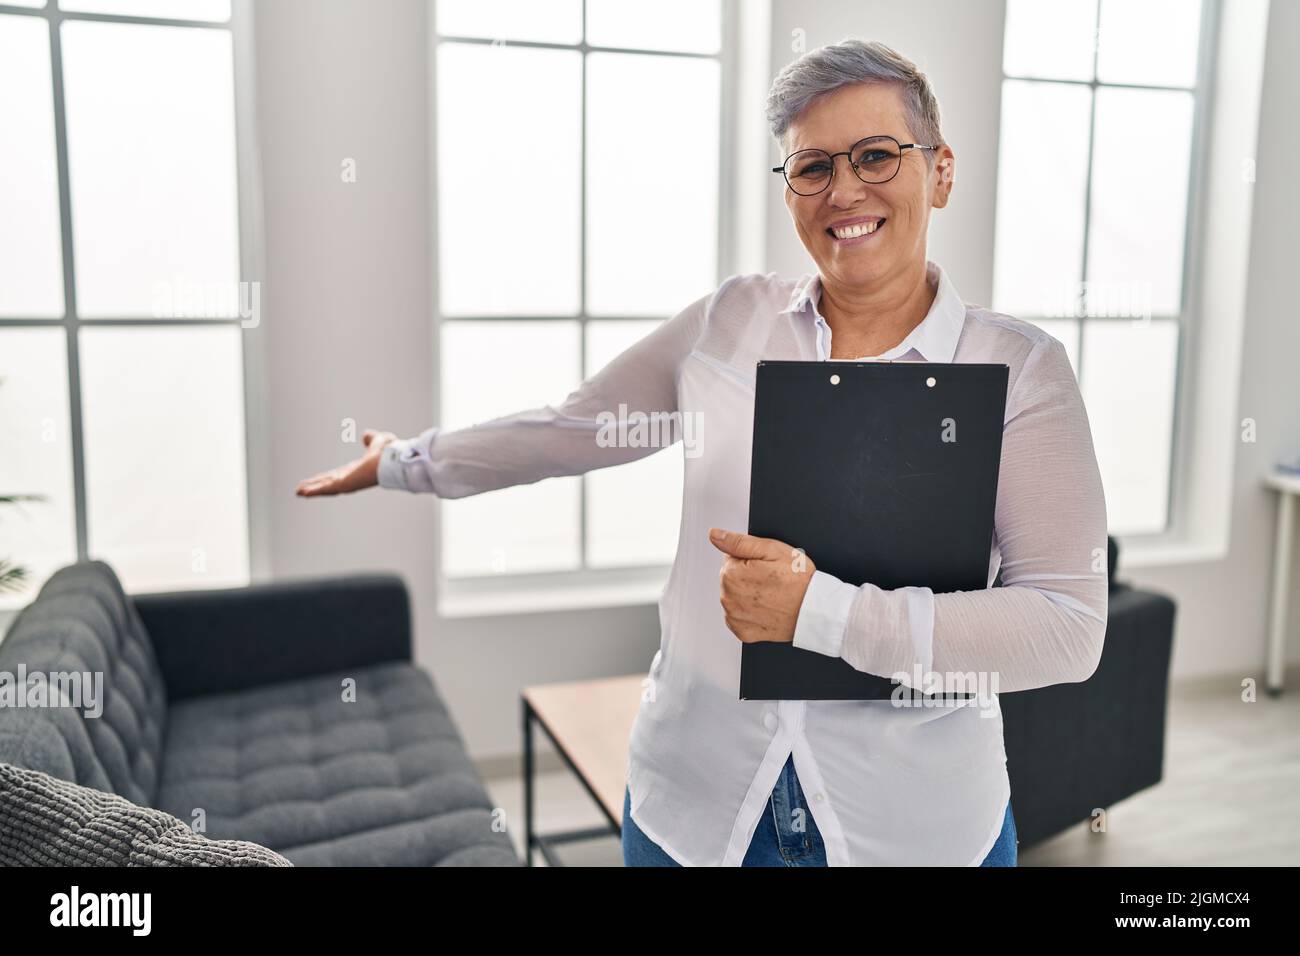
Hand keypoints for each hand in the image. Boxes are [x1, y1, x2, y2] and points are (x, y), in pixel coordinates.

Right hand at [295, 429, 396, 496]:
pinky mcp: (345, 485)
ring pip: (326, 487)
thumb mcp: (377, 441)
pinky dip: (314, 491)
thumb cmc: (389, 452)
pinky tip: (302, 492)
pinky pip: (327, 488)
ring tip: (298, 492)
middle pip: (328, 483)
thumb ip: (371, 439)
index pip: (338, 475)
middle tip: (300, 489)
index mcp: (357, 470)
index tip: (316, 479)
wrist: (393, 458)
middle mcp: (351, 478)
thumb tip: (367, 435)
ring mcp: (348, 483)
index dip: (326, 477)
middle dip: (315, 486)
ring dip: (312, 490)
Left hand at [709, 527, 815, 643]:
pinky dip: (750, 613)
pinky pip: (739, 617)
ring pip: (734, 597)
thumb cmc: (799, 580)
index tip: (766, 567)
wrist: (815, 611)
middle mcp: (727, 597)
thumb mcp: (772, 550)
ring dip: (748, 594)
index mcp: (731, 574)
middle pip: (731, 578)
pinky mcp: (742, 631)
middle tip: (771, 580)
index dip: (751, 559)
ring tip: (771, 594)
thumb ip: (739, 542)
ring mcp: (734, 617)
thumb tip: (715, 535)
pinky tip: (767, 608)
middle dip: (747, 576)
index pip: (731, 558)